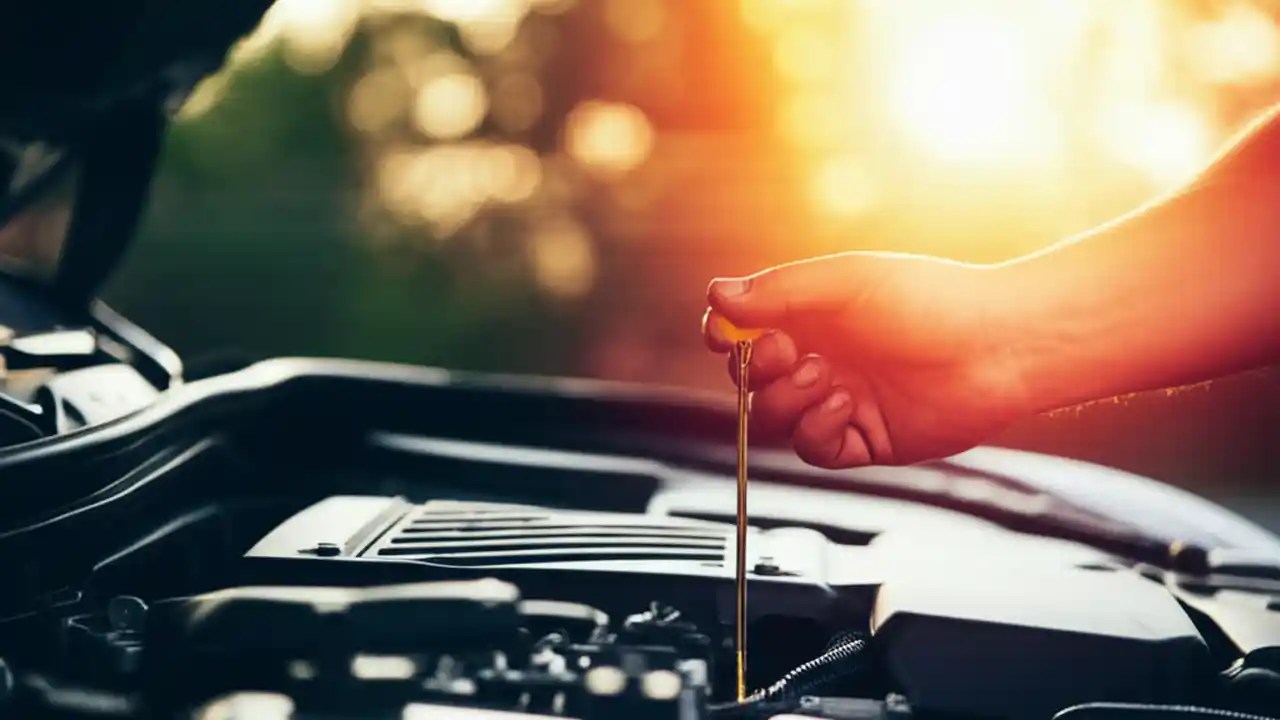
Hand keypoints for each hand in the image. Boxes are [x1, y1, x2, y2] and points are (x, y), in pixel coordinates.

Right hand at [702, 252, 1034, 467]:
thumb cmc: (931, 301)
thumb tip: (716, 296)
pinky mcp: (865, 440)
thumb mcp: (844, 282)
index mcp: (813, 315)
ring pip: (777, 419)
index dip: (726, 336)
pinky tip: (846, 407)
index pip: (745, 331)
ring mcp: (842, 400)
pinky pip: (815, 449)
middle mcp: (824, 356)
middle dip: (756, 371)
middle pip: (753, 381)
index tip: (725, 334)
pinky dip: (818, 430)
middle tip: (786, 354)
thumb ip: (776, 291)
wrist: (998, 347)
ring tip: (826, 379)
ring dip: (787, 401)